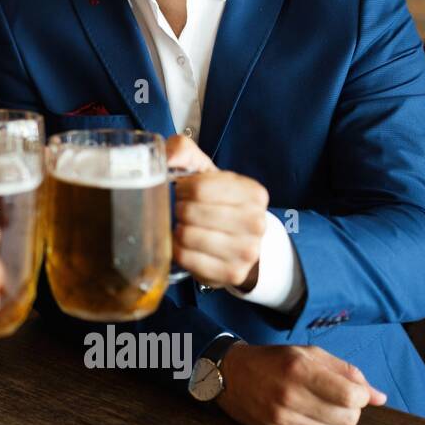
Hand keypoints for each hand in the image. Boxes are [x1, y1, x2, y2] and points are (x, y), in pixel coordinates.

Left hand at [166, 134, 267, 289]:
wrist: (235, 241)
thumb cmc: (214, 201)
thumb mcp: (202, 170)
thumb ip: (183, 150)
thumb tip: (168, 157)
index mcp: (253, 193)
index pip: (200, 188)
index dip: (182, 189)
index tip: (182, 192)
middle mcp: (257, 222)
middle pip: (192, 212)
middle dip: (179, 210)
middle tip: (181, 211)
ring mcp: (247, 251)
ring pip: (189, 236)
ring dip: (177, 230)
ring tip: (184, 226)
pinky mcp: (232, 273)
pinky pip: (187, 259)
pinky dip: (176, 250)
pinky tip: (184, 245)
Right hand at [217, 344, 387, 424]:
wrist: (229, 374)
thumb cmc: (274, 361)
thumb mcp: (309, 354)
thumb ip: (348, 373)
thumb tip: (380, 398)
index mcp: (300, 369)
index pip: (352, 397)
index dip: (360, 396)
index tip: (350, 390)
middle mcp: (290, 396)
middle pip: (348, 419)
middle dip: (349, 410)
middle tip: (334, 398)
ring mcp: (281, 418)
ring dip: (334, 423)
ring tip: (319, 408)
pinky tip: (305, 417)